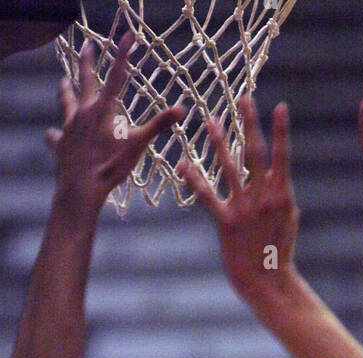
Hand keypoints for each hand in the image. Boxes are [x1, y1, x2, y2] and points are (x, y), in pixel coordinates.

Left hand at [47, 35, 181, 210]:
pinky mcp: (60, 143)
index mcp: (102, 109)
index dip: (123, 55)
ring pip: (65, 102)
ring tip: (63, 82)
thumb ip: (158, 125)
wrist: (81, 188)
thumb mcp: (138, 145)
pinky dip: (55, 135)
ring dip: (64, 90)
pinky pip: (55, 135)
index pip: (115, 76)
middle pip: (84, 79)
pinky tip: (53, 134)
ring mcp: (69, 126)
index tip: (127, 38)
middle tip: (86, 45)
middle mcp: (82, 111)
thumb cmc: (110, 166)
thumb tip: (182, 109)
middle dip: (86, 60)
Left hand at [178, 99, 298, 301]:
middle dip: (250, 124)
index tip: (279, 107)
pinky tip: (182, 165)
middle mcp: (265, 198)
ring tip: (210, 121)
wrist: (268, 282)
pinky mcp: (227, 224)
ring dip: (220, 143)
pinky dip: (194, 180)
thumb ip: (282, 196)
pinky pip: (208, 197)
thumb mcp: (288, 221)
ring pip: (230, 169)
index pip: (282, 156)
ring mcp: (245, 210)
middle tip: (244, 98)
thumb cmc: (279, 252)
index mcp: (282, 195)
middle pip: (256, 154)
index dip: (281, 131)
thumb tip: (279, 176)